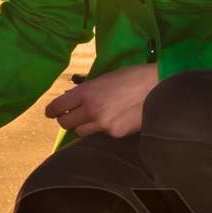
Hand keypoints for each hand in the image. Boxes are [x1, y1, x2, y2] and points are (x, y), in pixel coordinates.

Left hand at [44, 63, 158, 138]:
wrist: (161, 87)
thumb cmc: (134, 77)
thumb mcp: (106, 78)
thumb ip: (88, 91)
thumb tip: (71, 99)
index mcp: (87, 91)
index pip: (58, 106)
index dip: (52, 111)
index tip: (50, 113)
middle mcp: (91, 109)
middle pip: (65, 123)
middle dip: (66, 120)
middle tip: (71, 117)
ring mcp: (103, 124)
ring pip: (81, 132)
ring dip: (84, 126)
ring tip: (96, 117)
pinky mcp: (115, 133)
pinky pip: (101, 134)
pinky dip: (104, 129)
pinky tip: (117, 119)